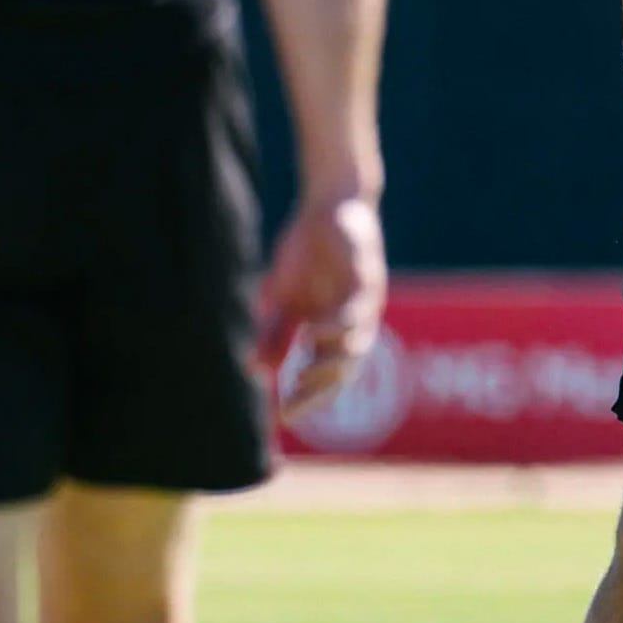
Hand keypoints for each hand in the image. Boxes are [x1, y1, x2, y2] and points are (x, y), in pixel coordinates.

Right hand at [256, 191, 385, 412]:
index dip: (306, 399)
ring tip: (302, 379)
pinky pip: (356, 309)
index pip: (325, 378)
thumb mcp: (284, 297)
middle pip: (343, 372)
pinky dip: (336, 325)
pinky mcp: (367, 277)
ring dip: (330, 366)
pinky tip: (314, 333)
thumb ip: (275, 333)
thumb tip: (256, 372)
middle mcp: (353, 324)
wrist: (328, 204)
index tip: (281, 418)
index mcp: (333, 333)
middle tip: (291, 407)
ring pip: (356, 347)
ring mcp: (363, 303)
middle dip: (317, 393)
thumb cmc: (309, 251)